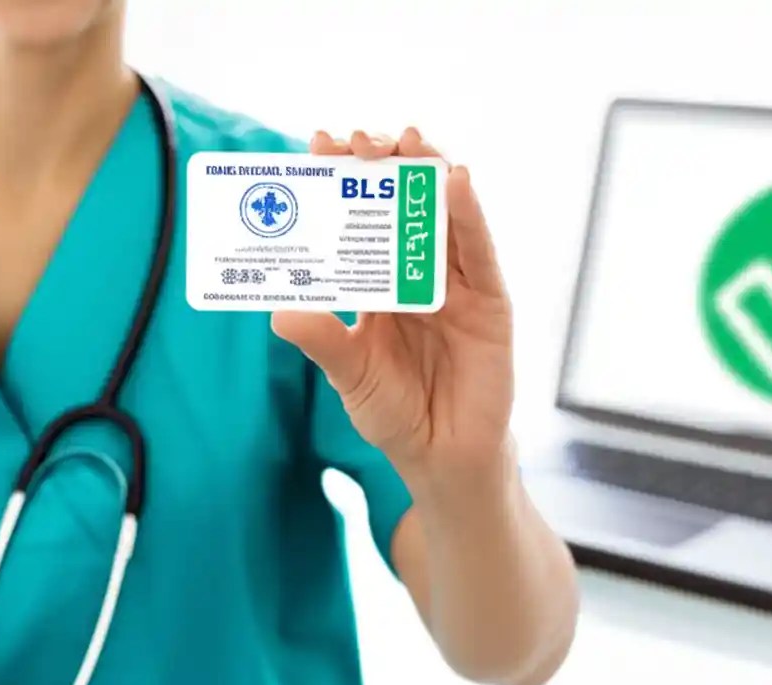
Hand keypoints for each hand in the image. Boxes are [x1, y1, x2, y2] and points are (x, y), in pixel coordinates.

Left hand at [271, 129, 513, 493]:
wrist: (443, 458)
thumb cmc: (395, 413)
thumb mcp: (349, 375)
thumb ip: (324, 341)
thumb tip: (281, 310)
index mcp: (378, 282)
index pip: (357, 217)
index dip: (341, 179)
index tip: (318, 144)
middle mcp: (418, 273)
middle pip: (402, 202)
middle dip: (384, 164)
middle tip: (360, 140)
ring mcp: (457, 284)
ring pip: (443, 216)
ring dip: (428, 174)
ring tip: (409, 141)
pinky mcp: (490, 302)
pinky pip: (479, 252)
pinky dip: (469, 215)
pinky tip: (456, 183)